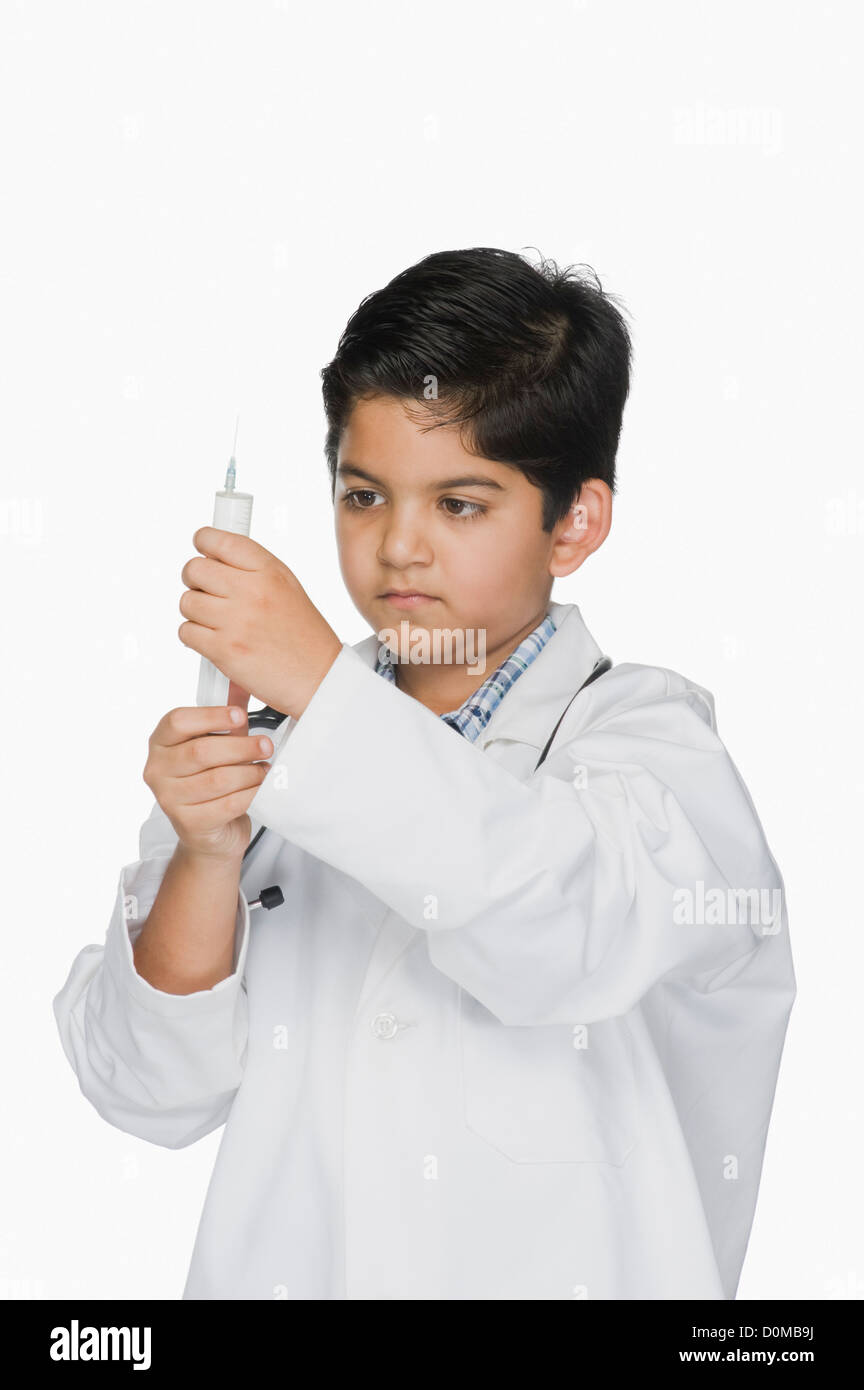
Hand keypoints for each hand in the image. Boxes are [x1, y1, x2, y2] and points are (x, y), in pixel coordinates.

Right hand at [144, 703, 271, 860]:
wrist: (212, 834)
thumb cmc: (213, 779)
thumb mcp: (218, 743)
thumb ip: (228, 715)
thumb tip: (244, 678)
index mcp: (160, 742)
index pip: (177, 721)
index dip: (212, 716)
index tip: (241, 716)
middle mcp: (157, 770)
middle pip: (202, 751)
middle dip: (241, 746)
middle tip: (266, 745)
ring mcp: (169, 799)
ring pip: (218, 779)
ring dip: (250, 772)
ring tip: (265, 768)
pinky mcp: (189, 823)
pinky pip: (228, 804)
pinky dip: (251, 794)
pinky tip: (261, 788)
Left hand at [178, 527, 342, 718]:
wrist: (318, 679)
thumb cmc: (303, 636)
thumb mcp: (287, 587)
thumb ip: (251, 568)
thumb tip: (210, 555)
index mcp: (269, 571)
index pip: (218, 540)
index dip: (203, 543)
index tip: (203, 552)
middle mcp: (252, 591)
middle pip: (194, 569)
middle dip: (195, 581)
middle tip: (208, 593)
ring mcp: (237, 621)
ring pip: (187, 602)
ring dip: (196, 613)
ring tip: (218, 622)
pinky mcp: (224, 650)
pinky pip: (186, 631)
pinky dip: (195, 638)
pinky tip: (216, 641)